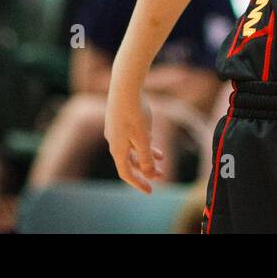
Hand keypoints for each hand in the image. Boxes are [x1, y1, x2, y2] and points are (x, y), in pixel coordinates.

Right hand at [105, 79, 165, 193]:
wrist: (124, 86)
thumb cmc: (134, 113)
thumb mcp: (144, 138)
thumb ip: (146, 157)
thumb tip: (149, 173)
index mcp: (117, 149)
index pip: (126, 173)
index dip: (138, 183)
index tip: (150, 191)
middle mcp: (113, 141)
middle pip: (130, 162)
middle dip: (146, 170)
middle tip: (161, 176)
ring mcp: (115, 130)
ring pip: (132, 148)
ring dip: (146, 155)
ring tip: (162, 158)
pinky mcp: (119, 119)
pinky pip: (131, 137)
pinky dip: (143, 142)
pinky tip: (152, 139)